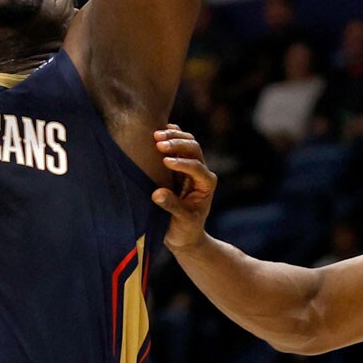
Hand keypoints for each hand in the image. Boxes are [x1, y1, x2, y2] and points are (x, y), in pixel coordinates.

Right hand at [153, 126, 217, 251]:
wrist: (183, 233)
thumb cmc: (185, 229)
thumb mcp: (182, 221)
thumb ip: (172, 206)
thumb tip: (157, 193)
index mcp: (206, 184)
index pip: (196, 167)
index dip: (182, 163)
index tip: (165, 161)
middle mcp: (200, 172)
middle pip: (194, 149)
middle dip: (177, 144)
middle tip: (159, 144)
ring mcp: (190, 167)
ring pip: (188, 143)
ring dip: (173, 136)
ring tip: (156, 135)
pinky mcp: (179, 166)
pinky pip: (179, 145)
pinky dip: (172, 135)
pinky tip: (161, 130)